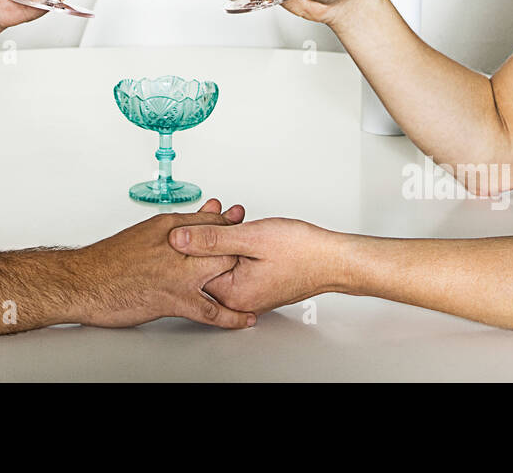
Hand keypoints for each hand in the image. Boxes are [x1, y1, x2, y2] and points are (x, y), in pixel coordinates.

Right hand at [71, 198, 257, 329]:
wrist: (84, 282)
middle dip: (243, 250)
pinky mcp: (173, 300)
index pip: (213, 221)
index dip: (232, 225)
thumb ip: (176, 225)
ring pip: (223, 271)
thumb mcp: (146, 231)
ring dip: (240, 278)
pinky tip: (245, 318)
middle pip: (225, 244)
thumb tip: (202, 213)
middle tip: (258, 257)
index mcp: (170, 226)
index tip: (244, 226)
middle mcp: (178, 246)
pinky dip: (232, 316)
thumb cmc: (111, 259)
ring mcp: (177, 274)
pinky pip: (212, 309)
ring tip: (255, 283)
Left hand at [168, 216, 340, 314]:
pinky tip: (242, 228)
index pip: (192, 266)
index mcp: (232, 294)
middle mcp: (238, 299)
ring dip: (222, 236)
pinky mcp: (255, 285)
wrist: (334, 259)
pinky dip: (234, 244)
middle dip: (207, 233)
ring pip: (219, 261)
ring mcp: (247, 294)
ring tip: (235, 217)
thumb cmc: (303, 251)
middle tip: (218, 212)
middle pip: (204, 264)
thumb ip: (211, 238)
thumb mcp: (251, 237)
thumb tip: (178, 239)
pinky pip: (234, 263)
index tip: (200, 217)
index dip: (194, 236)